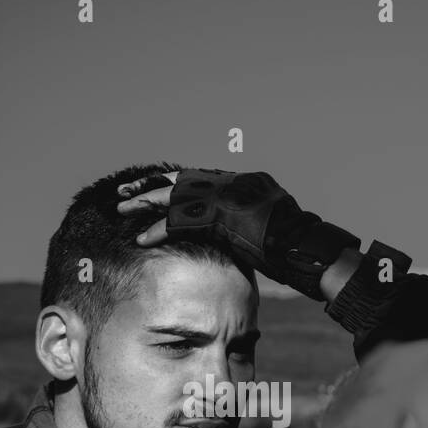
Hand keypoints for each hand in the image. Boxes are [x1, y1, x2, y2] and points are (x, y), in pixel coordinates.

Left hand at [115, 168, 360, 300]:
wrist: (307, 249)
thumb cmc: (292, 248)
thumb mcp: (265, 228)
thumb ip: (241, 224)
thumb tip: (230, 236)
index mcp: (241, 182)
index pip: (197, 178)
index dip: (171, 184)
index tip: (149, 189)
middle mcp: (232, 182)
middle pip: (181, 179)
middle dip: (150, 186)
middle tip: (123, 191)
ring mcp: (227, 195)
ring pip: (175, 194)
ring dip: (145, 202)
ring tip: (119, 209)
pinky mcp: (223, 215)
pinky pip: (182, 220)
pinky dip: (160, 229)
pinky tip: (141, 238)